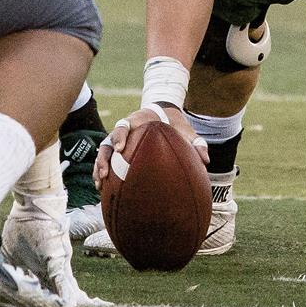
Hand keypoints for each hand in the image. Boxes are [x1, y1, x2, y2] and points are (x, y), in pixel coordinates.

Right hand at [92, 105, 207, 190]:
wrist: (166, 117)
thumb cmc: (175, 125)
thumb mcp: (186, 131)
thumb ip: (195, 143)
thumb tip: (205, 160)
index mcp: (137, 121)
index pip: (123, 126)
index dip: (120, 137)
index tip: (120, 149)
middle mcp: (124, 131)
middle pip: (108, 142)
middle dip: (104, 158)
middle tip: (105, 173)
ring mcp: (119, 141)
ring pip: (104, 153)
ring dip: (100, 167)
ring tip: (99, 184)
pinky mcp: (118, 152)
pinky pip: (108, 162)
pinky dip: (103, 173)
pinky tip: (103, 190)